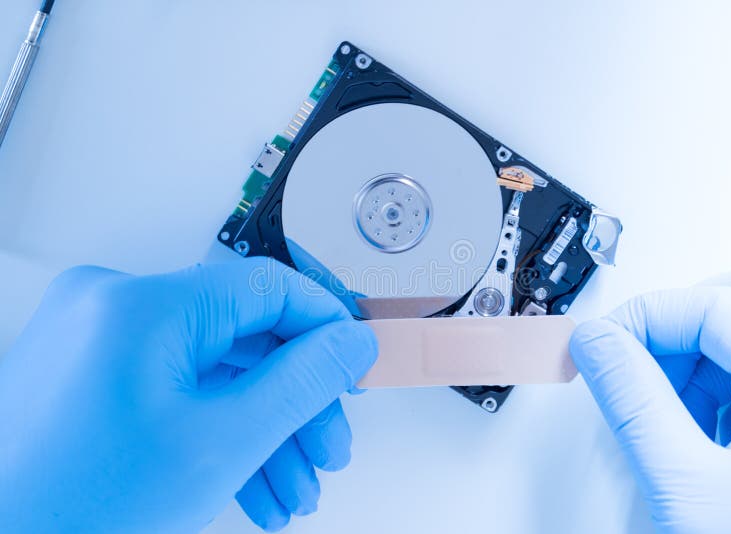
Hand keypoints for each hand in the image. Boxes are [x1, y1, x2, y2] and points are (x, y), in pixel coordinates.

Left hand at [0, 258, 376, 531]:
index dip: (326, 326)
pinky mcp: (93, 376)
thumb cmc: (69, 512)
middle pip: (244, 338)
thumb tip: (349, 344)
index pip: (267, 287)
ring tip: (292, 486)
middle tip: (327, 447)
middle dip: (295, 403)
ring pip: (215, 373)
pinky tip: (250, 482)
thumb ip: (300, 384)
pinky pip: (178, 391)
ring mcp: (99, 343)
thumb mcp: (219, 445)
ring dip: (262, 430)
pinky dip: (218, 433)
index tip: (357, 363)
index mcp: (141, 306)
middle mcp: (114, 308)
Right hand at [570, 265, 730, 532]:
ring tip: (664, 408)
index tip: (601, 347)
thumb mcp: (689, 491)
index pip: (713, 304)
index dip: (645, 317)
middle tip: (634, 361)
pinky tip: (701, 431)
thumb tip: (598, 346)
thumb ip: (633, 403)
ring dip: (698, 356)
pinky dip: (723, 387)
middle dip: (678, 323)